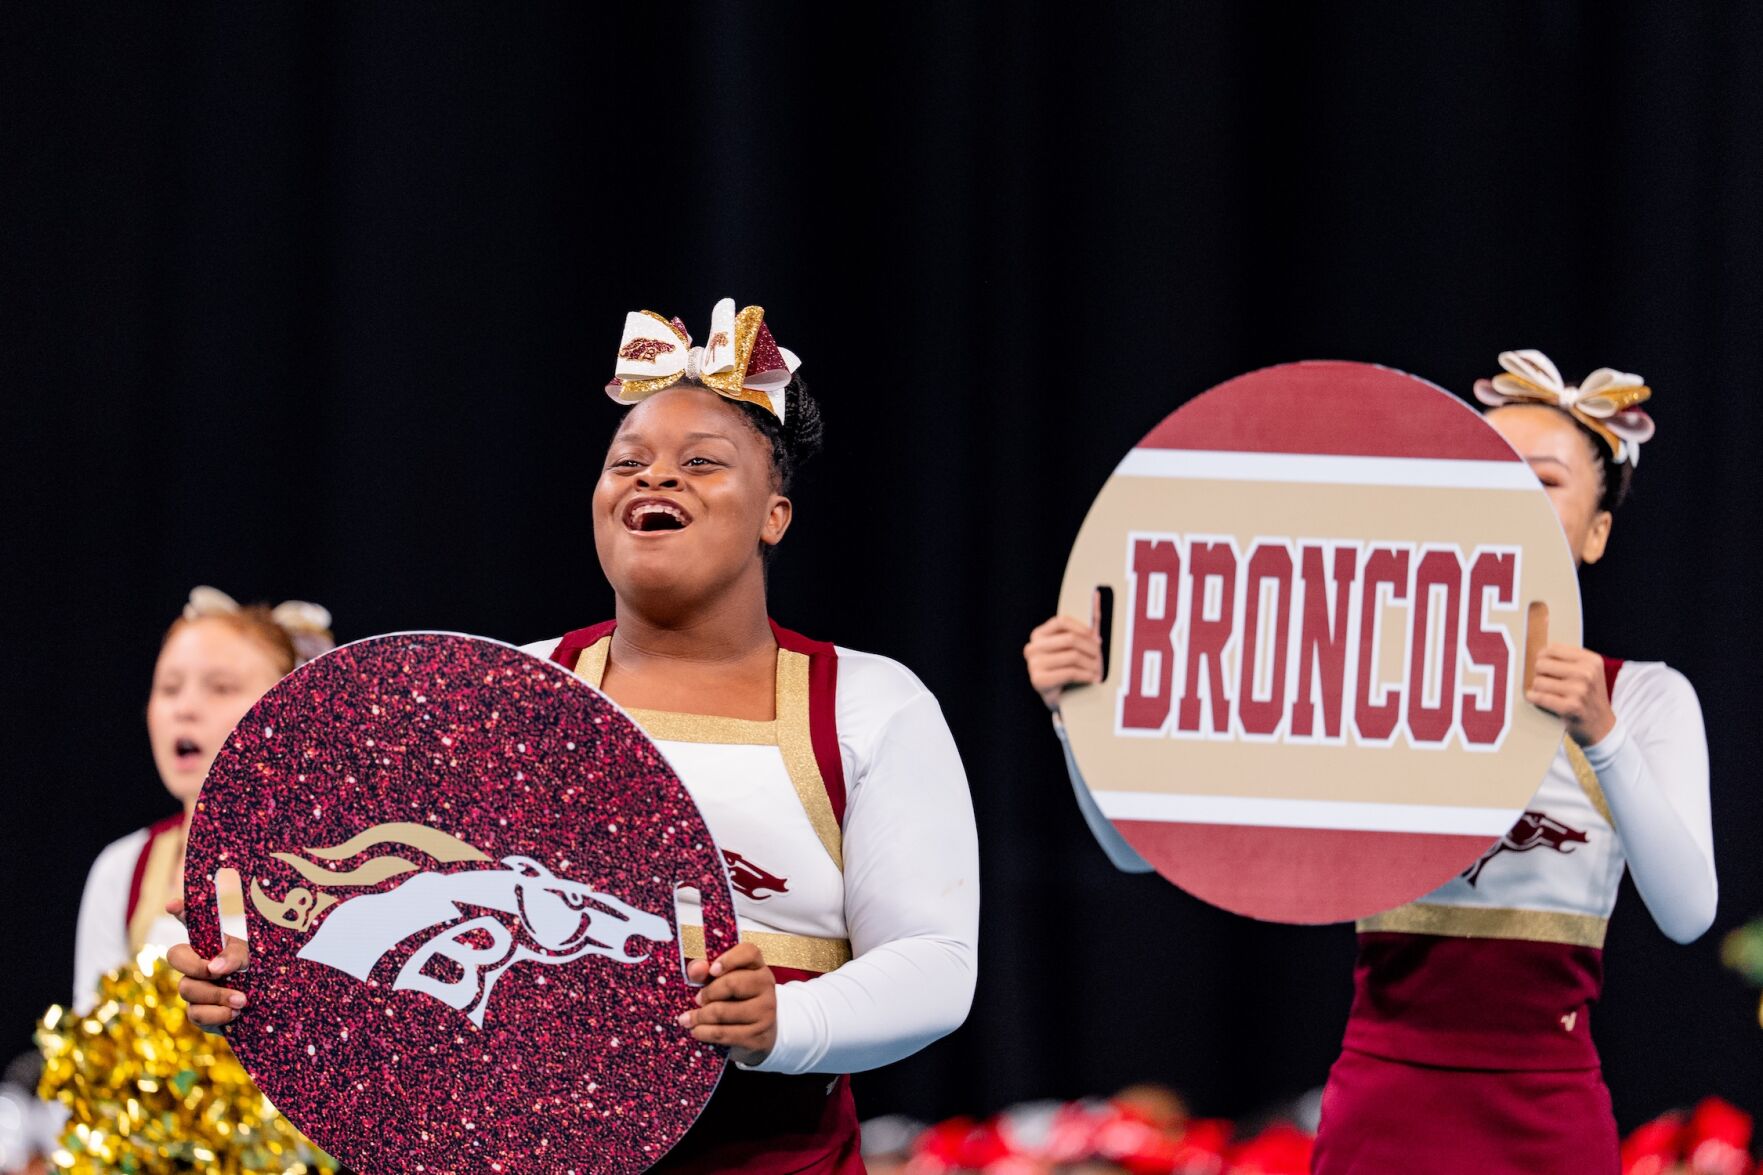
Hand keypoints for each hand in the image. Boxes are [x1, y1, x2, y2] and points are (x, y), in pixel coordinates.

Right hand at [165, 897, 249, 1032]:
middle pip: (175, 956)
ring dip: (217, 995)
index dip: (181, 912)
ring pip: (187, 988)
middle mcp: (197, 963)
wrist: (263, 1006)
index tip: (173, 904)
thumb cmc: (255, 974)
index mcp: (211, 944)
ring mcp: (194, 987)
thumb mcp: (250, 959)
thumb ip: (233, 957)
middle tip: (217, 973)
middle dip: (195, 965)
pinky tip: (234, 1013)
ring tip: (242, 1000)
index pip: (191, 923)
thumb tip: (214, 968)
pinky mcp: (197, 1012)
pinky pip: (196, 1013)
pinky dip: (217, 1014)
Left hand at [678, 942, 775, 1065]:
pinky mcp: (758, 1035)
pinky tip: (696, 1031)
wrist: (760, 1031)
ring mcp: (766, 1012)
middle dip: (708, 993)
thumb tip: (695, 970)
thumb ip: (705, 971)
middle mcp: (766, 986)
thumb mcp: (721, 981)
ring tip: (689, 1019)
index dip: (729, 959)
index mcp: (758, 966)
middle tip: (698, 999)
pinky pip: (724, 1033)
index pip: (749, 952)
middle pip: (732, 983)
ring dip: (700, 1016)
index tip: (712, 970)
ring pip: (724, 1012)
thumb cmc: (735, 999)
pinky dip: (704, 1032)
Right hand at [1023, 593, 1102, 710]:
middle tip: (1101, 658)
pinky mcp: (1039, 680)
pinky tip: (1092, 679)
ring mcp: (1033, 664)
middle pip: (1070, 639)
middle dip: (1091, 649)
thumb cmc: (1071, 668)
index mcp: (1038, 635)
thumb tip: (1098, 594)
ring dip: (1091, 664)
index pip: (1061, 621)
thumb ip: (1087, 620)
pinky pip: (1070, 672)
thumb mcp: (1078, 644)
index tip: (1097, 640)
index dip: (1083, 629)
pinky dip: (1086, 675)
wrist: (1062, 700)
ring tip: (1098, 671)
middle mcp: (1032, 648)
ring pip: (1072, 656)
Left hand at [1527, 643, 1615, 746]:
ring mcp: (1579, 690)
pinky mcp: (1570, 707)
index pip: (1552, 649)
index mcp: (1592, 661)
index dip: (1543, 658)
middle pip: (1541, 664)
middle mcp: (1587, 673)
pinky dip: (1534, 698)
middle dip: (1539, 674)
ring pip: (1538, 681)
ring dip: (1538, 689)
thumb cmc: (1589, 696)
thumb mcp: (1589, 673)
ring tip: (1548, 693)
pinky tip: (1535, 698)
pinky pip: (1539, 697)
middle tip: (1547, 682)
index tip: (1545, 666)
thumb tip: (1538, 651)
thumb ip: (1568, 660)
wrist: (1602, 726)